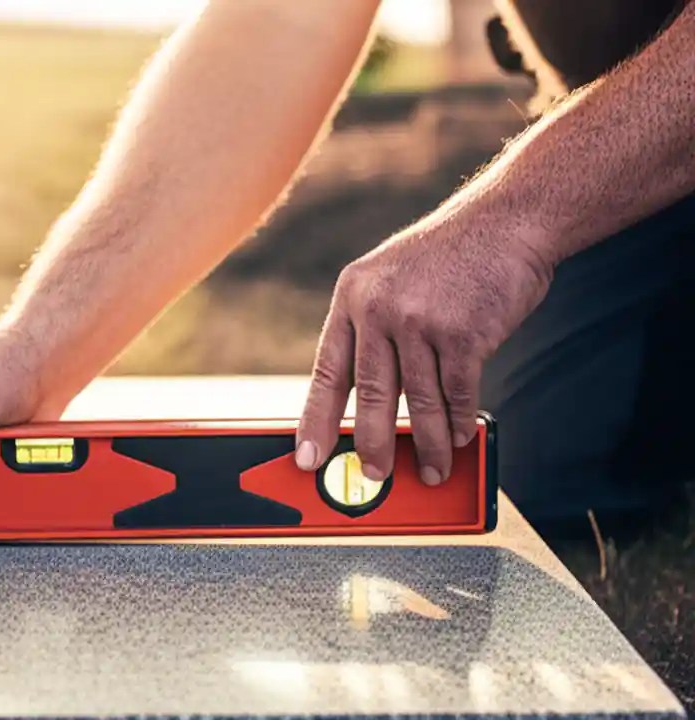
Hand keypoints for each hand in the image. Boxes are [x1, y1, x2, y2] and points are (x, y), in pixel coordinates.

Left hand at [294, 215, 553, 484]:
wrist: (507, 221)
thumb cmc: (450, 258)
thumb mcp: (390, 280)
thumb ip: (373, 331)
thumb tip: (364, 402)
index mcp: (352, 297)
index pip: (326, 371)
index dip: (315, 419)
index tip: (307, 456)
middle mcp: (378, 308)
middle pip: (369, 395)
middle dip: (372, 445)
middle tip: (374, 477)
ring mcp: (420, 319)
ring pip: (419, 402)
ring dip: (429, 444)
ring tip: (433, 469)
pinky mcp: (463, 332)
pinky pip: (458, 394)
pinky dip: (461, 422)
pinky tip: (463, 438)